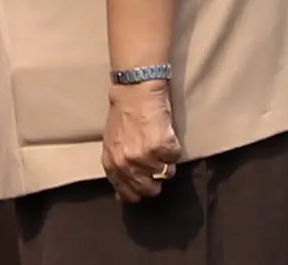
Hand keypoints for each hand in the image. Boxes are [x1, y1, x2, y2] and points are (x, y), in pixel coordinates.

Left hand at [102, 78, 182, 202]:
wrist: (134, 91)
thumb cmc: (123, 116)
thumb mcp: (112, 145)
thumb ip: (117, 169)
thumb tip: (123, 197)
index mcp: (112, 164)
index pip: (129, 195)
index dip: (140, 191)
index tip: (145, 181)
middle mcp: (126, 164)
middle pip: (150, 190)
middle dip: (156, 177)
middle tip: (154, 158)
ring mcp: (144, 157)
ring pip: (167, 174)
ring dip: (165, 160)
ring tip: (156, 141)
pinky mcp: (161, 148)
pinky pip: (175, 158)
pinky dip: (174, 147)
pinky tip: (164, 133)